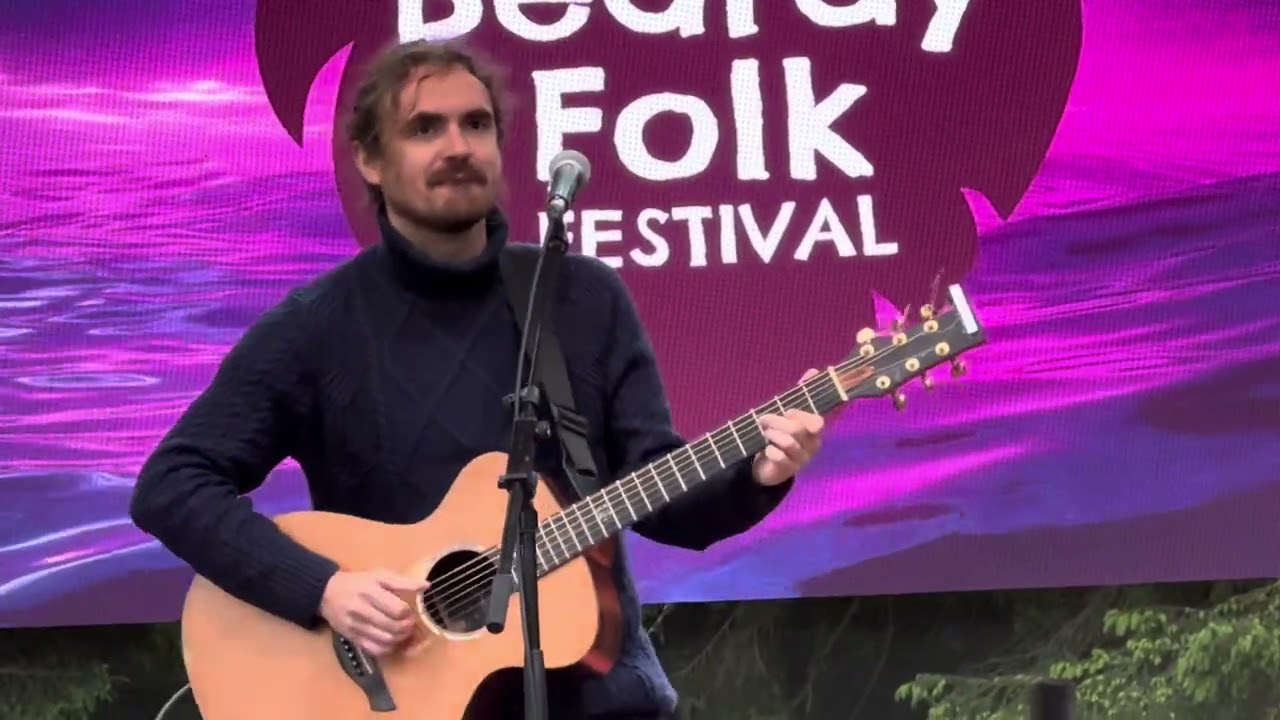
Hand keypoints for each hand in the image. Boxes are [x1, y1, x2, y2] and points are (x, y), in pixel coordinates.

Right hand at [319, 569, 427, 657]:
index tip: (410, 611)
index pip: (397, 610)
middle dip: (408, 627)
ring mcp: (356, 628)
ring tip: (404, 632)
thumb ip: (403, 582)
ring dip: (401, 639)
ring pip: (386, 641)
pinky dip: (389, 649)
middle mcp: (362, 611)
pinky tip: (392, 641)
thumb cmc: (358, 582)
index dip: (408, 613)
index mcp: (370, 593)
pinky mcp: (353, 639)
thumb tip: (427, 586)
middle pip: (393, 627)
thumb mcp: (380, 576)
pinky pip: (375, 650)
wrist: (327, 593)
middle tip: (410, 623)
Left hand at [752, 369, 827, 486]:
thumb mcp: (789, 415)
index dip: (821, 410)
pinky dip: (769, 450)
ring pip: (789, 441)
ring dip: (772, 433)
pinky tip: (766, 449)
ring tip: (764, 432)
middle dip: (780, 420)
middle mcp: (814, 442)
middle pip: (801, 427)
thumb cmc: (781, 435)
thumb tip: (814, 371)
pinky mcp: (789, 469)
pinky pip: (780, 456)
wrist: (768, 466)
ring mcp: (803, 457)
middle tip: (765, 419)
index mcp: (816, 427)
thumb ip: (801, 395)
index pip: (826, 417)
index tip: (804, 406)